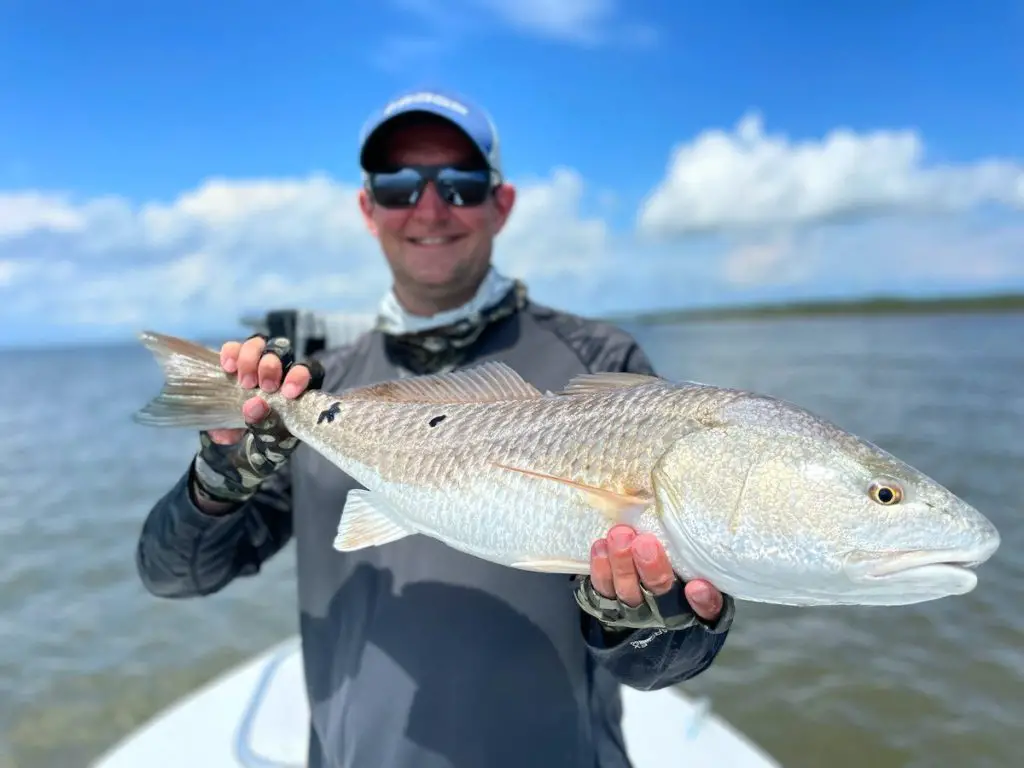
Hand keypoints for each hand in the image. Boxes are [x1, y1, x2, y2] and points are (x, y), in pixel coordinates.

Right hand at [208, 335, 313, 444]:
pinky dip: (231, 353)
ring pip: (261, 343)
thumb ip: (264, 427)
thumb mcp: (268, 442)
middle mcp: (282, 369)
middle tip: (263, 387)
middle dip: (271, 367)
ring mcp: (258, 360)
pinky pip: (235, 346)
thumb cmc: (264, 438)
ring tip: (244, 382)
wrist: (238, 438)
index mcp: (299, 388)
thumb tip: (253, 407)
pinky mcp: (236, 359)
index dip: (300, 376)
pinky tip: (228, 368)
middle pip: (284, 351)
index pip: (310, 370)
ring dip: (251, 359)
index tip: (288, 393)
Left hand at [590, 524, 722, 622]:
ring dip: (622, 564)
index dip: (703, 601)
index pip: (707, 609)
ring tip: (619, 536)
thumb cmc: (678, 559)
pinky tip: (600, 546)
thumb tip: (701, 522)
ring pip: (627, 592)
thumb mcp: (694, 556)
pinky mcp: (608, 601)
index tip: (697, 586)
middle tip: (644, 543)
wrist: (640, 579)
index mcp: (695, 602)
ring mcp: (635, 607)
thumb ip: (696, 546)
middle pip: (659, 593)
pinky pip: (603, 589)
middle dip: (652, 569)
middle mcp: (665, 609)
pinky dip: (601, 569)